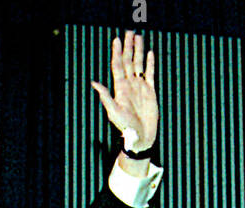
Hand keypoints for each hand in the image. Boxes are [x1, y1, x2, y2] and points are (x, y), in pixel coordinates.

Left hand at [89, 31, 157, 154]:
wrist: (141, 138)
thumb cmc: (126, 128)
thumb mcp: (114, 112)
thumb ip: (105, 97)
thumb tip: (94, 83)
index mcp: (120, 88)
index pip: (118, 66)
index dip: (117, 52)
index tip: (117, 40)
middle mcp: (130, 85)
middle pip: (128, 61)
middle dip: (128, 46)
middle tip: (129, 32)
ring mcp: (140, 87)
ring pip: (138, 64)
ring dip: (138, 51)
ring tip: (138, 37)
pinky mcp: (150, 92)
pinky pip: (150, 74)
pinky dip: (150, 64)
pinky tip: (150, 53)